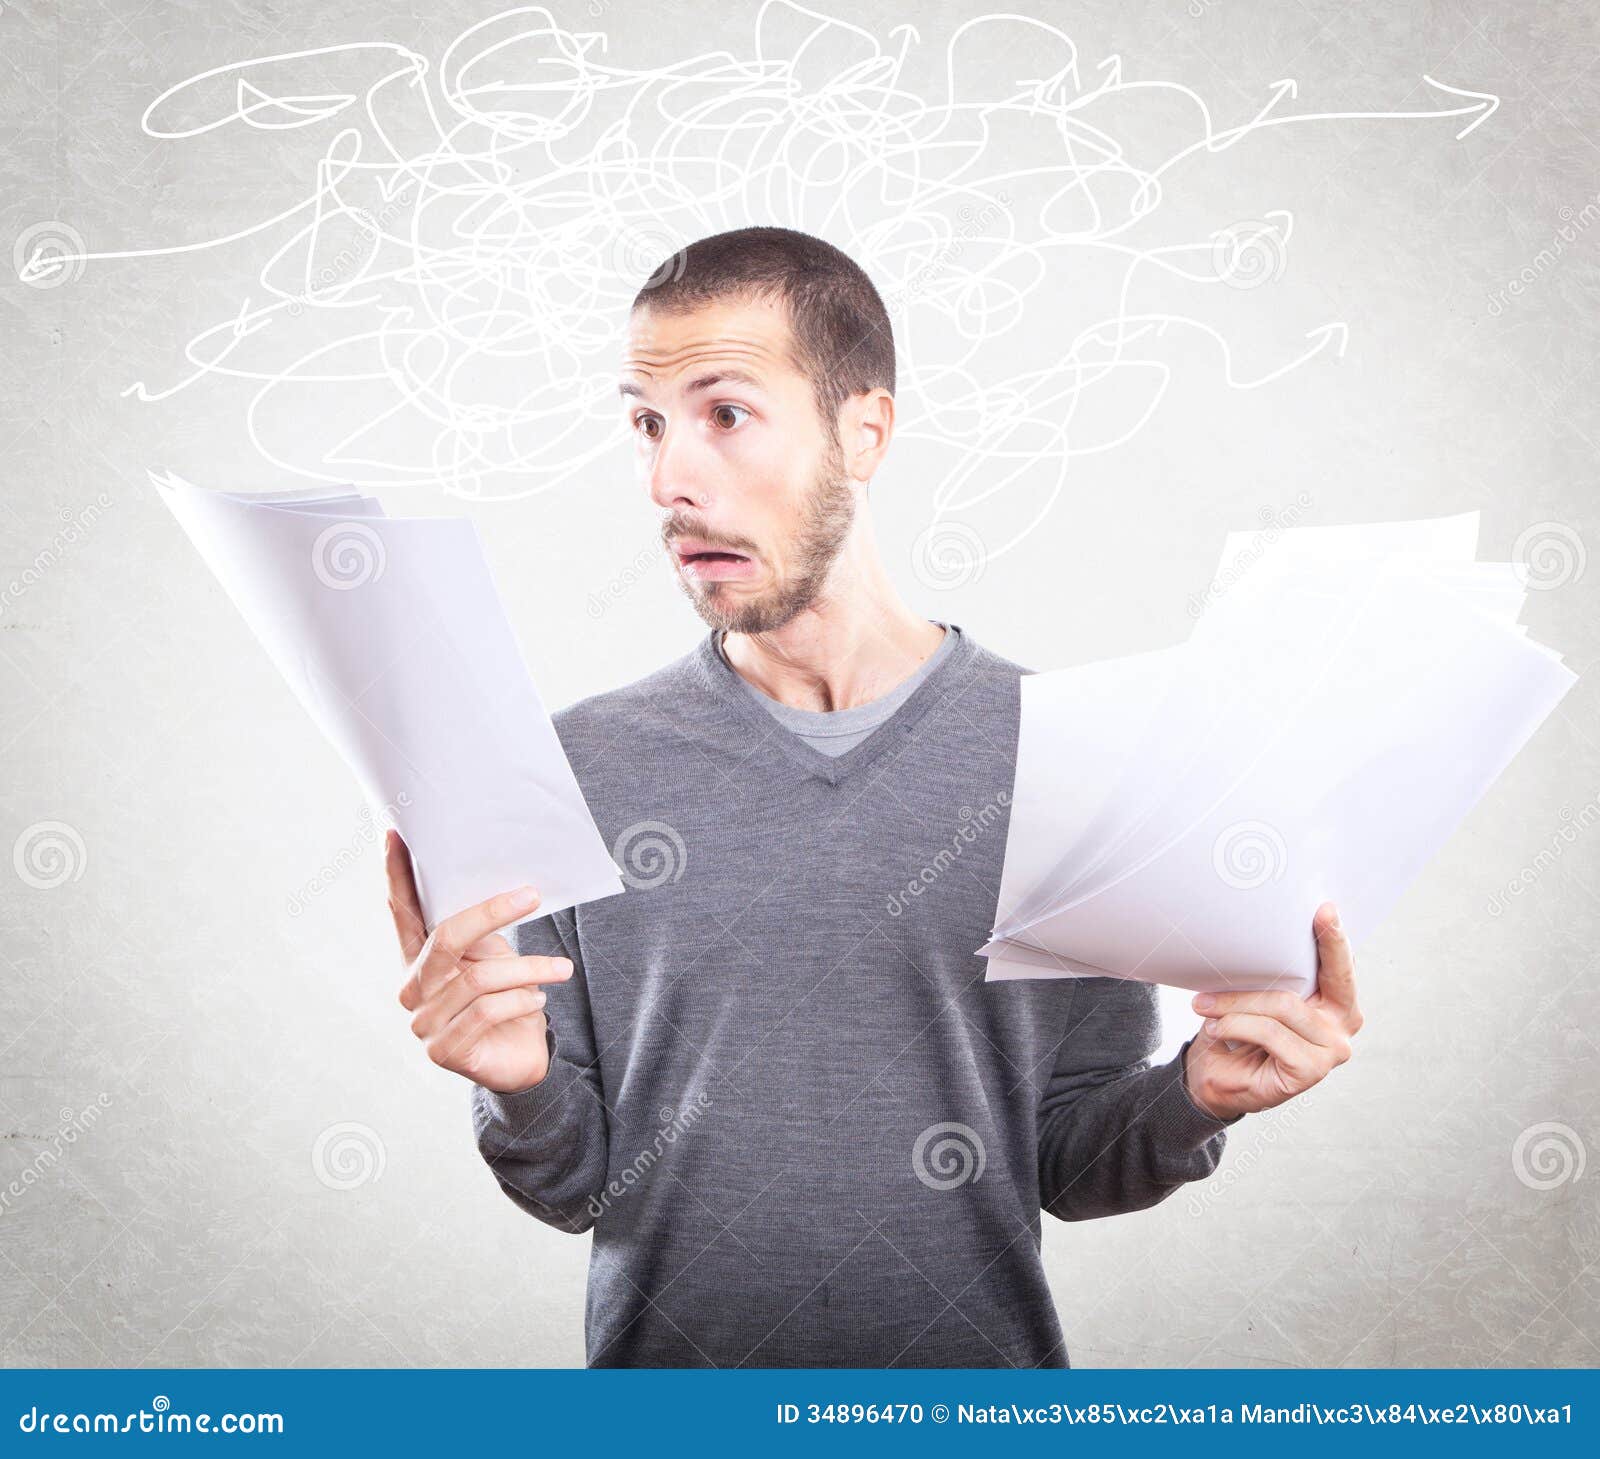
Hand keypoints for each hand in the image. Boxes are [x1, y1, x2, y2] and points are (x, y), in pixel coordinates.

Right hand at [386, 830, 573, 1094]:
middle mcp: (413, 989)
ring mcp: (424, 1023)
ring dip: (529, 969)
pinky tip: (538, 999)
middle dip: (491, 913)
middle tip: (532, 896)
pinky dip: (521, 1000)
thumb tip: (504, 881)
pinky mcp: (445, 1051)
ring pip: (479, 978)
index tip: (394, 834)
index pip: (402, 912)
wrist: (522, 1059)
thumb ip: (480, 929)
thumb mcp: (494, 956)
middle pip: (446, 938)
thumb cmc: (507, 999)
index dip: (396, 875)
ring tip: (561, 969)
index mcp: (419, 960)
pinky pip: (488, 1011)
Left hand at [1182, 901, 1362, 1120]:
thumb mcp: (1258, 996)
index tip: (1326, 909)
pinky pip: (1268, 1033)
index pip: (1341, 966)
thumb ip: (1273, 976)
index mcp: (1337, 1002)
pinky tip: (1215, 1028)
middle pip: (1318, 980)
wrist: (1217, 1078)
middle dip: (1287, 957)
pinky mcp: (1309, 1071)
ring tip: (1204, 1004)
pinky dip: (1235, 1025)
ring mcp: (1330, 1051)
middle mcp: (1342, 1025)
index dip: (1334, 939)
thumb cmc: (1240, 1031)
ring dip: (1235, 1002)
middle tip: (1268, 931)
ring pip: (1283, 1006)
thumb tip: (1260, 936)